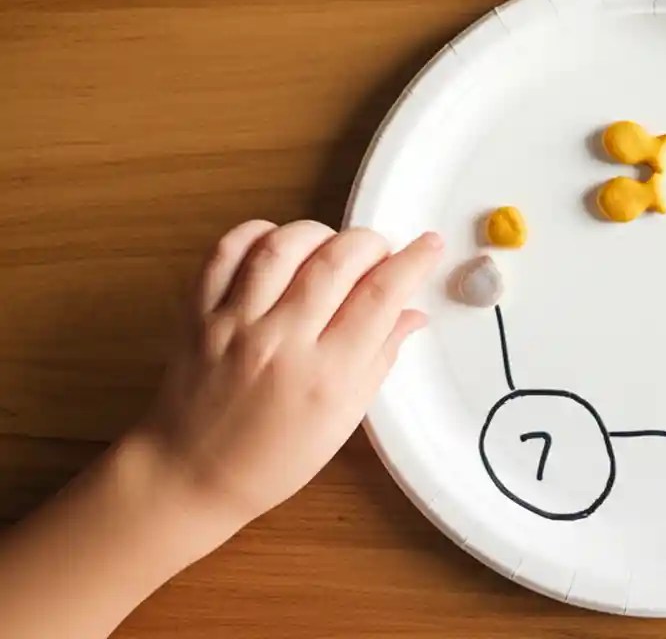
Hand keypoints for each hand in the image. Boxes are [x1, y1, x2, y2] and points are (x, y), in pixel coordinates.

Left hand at [136, 219, 442, 528]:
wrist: (192, 475)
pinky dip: (259, 233)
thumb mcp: (344, 418)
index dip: (413, 262)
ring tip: (332, 249)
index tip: (429, 246)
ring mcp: (235, 323)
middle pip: (338, 260)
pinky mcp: (199, 312)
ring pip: (285, 245)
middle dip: (371, 244)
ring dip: (320, 234)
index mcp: (328, 375)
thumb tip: (412, 313)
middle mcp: (282, 341)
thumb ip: (381, 357)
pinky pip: (228, 250)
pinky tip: (280, 247)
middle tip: (380, 253)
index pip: (381, 297)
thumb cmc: (275, 458)